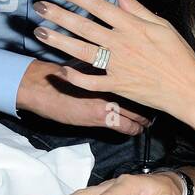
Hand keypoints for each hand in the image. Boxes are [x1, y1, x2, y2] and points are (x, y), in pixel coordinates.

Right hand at [16, 60, 149, 135]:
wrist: (41, 85)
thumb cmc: (60, 73)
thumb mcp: (86, 65)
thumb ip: (102, 70)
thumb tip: (113, 71)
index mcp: (110, 69)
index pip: (139, 79)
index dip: (147, 87)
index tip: (150, 91)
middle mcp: (114, 83)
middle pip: (143, 97)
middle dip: (150, 105)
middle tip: (154, 108)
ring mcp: (109, 101)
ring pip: (138, 114)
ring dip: (144, 119)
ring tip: (147, 122)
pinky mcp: (101, 117)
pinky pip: (126, 127)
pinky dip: (133, 129)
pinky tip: (136, 130)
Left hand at [31, 0, 194, 122]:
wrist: (187, 89)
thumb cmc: (178, 56)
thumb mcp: (162, 26)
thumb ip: (138, 9)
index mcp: (132, 26)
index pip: (98, 6)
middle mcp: (121, 44)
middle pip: (83, 26)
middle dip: (59, 15)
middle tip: (39, 6)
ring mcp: (118, 66)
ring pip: (82, 51)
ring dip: (58, 41)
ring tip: (39, 33)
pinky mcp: (117, 86)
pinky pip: (91, 82)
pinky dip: (75, 77)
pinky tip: (60, 70)